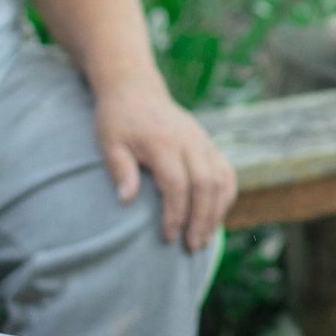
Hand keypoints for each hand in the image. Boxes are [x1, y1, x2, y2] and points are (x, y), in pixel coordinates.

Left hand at [94, 78, 236, 251]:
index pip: (177, 184)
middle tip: (191, 246)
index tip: (168, 236)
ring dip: (216, 212)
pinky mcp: (210, 145)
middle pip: (205, 185)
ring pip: (221, 181)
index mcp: (164, 142)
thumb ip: (120, 169)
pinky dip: (225, 197)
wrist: (136, 89)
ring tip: (204, 239)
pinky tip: (215, 218)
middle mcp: (190, 141)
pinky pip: (227, 173)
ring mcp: (204, 142)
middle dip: (200, 219)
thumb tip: (126, 200)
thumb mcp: (109, 141)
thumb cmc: (118, 119)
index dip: (175, 213)